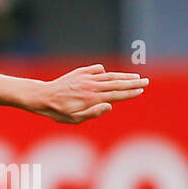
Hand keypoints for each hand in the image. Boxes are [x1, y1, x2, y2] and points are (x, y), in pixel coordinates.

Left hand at [33, 64, 147, 123]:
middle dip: (133, 83)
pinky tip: (108, 73)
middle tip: (145, 81)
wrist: (42, 96)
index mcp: (92, 98)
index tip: (141, 90)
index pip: (116, 95)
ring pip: (109, 75)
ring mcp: (86, 78)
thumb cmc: (57, 112)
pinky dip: (104, 71)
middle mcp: (91, 86)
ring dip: (123, 76)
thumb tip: (110, 106)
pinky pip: (96, 69)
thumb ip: (93, 113)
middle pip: (117, 83)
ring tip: (135, 76)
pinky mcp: (79, 73)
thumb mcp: (74, 119)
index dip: (130, 93)